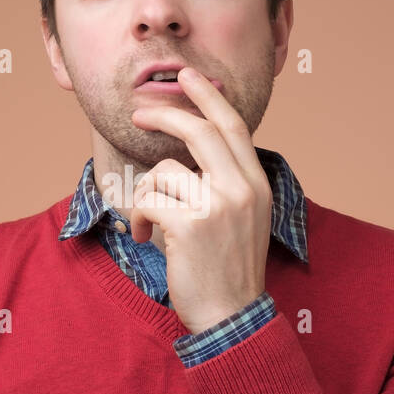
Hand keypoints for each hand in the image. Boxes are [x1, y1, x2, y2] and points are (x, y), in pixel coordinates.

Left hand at [129, 67, 273, 334]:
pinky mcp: (189, 224)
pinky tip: (144, 237)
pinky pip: (147, 200)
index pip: (232, 126)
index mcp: (256, 184)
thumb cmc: (227, 270)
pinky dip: (138, 218)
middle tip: (139, 111)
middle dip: (165, 113)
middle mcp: (242, 188)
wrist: (232, 317)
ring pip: (163, 173)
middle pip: (199, 131)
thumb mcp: (241, 219)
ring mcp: (217, 205)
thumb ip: (224, 184)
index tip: (189, 76)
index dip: (208, 97)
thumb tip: (185, 157)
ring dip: (146, 196)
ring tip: (150, 224)